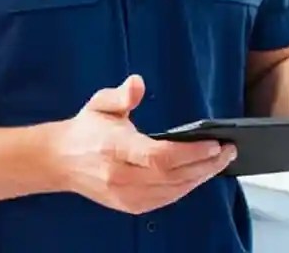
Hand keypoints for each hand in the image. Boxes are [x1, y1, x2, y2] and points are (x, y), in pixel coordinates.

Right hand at [51, 74, 237, 214]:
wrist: (59, 160)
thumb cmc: (86, 129)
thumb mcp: (101, 103)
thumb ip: (121, 94)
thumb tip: (138, 83)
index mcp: (115, 149)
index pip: (159, 157)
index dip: (191, 153)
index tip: (215, 143)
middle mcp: (120, 177)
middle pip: (173, 177)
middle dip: (206, 165)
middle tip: (228, 151)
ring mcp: (124, 195)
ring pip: (172, 192)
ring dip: (200, 178)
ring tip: (220, 162)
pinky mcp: (128, 206)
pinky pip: (164, 201)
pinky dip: (185, 189)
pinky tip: (199, 176)